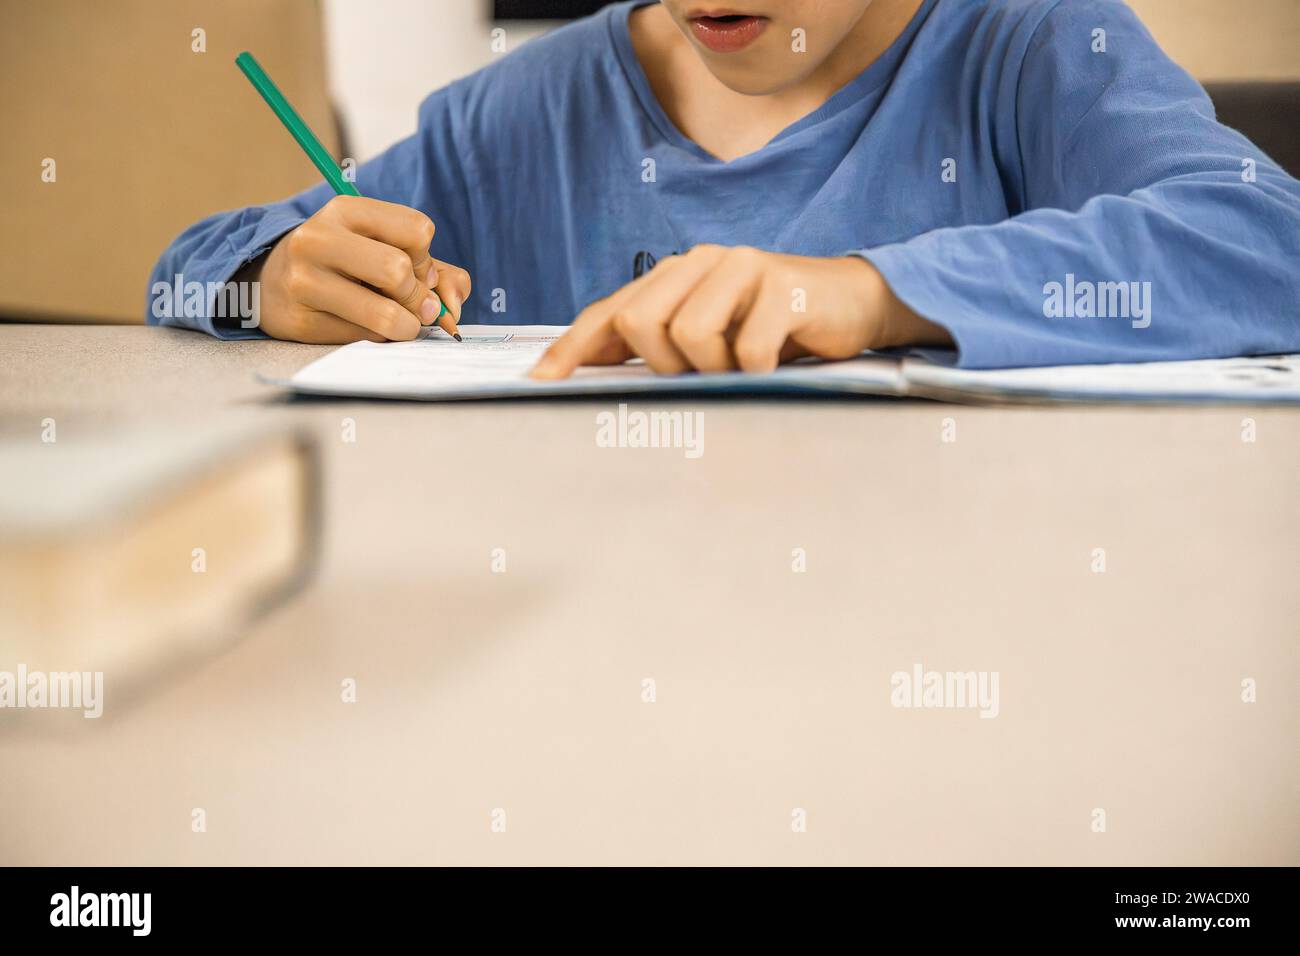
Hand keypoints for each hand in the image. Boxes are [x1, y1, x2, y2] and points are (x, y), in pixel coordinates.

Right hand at [245, 196, 471, 343]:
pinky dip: (380, 338)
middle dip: (418, 296)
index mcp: (346, 210)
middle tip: (413, 304)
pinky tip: (366, 327)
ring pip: (385, 314)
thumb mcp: (385, 248)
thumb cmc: (345, 264)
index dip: (426, 259)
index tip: (414, 269)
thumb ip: (436, 272)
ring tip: (402, 324)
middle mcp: (319, 239)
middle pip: (398, 271)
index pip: (418, 231)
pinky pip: (365, 339)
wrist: (271, 282)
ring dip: (407, 327)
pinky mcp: (301, 321)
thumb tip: (452, 308)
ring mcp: (305, 281)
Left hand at [531, 246, 948, 377]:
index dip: (572, 347)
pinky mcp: (783, 288)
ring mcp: (743, 269)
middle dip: (661, 363)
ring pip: (688, 336)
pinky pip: (746, 349)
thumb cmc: (778, 329)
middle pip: (640, 320)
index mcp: (678, 275)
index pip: (610, 309)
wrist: (854, 305)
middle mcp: (703, 262)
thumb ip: (661, 347)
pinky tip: (776, 363)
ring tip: (746, 365)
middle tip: (704, 373)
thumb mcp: (713, 338)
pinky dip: (757, 369)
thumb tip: (596, 375)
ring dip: (715, 368)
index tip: (540, 381)